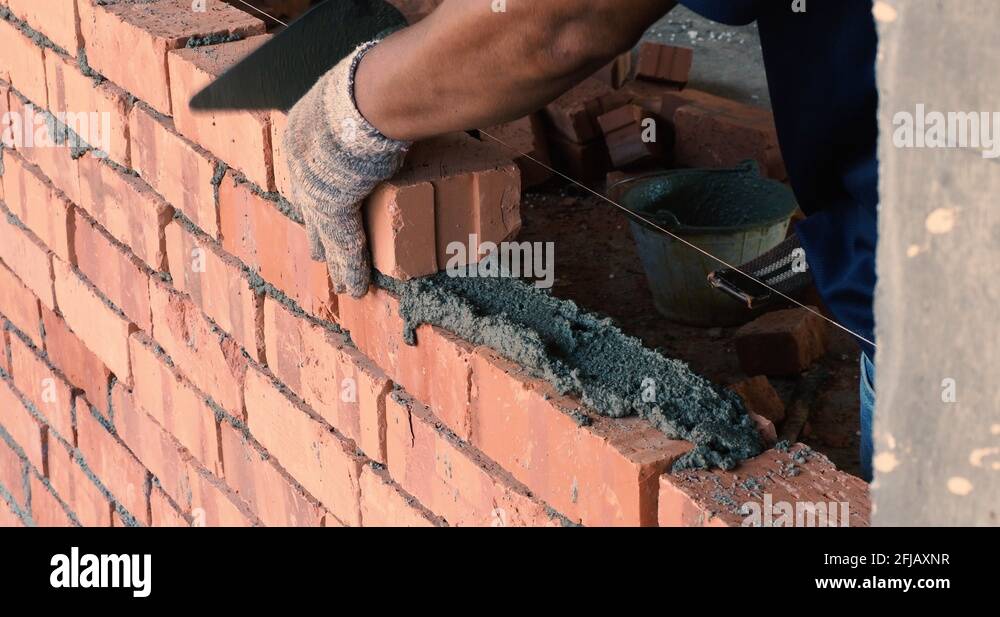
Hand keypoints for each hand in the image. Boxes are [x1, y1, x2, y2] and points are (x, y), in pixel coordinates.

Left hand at [284, 40, 410, 296]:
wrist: (368, 94)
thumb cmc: (373, 81)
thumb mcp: (364, 91)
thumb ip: (376, 105)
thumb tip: (405, 97)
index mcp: (305, 125)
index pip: (310, 167)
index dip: (318, 190)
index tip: (324, 204)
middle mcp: (300, 158)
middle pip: (308, 203)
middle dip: (317, 230)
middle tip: (319, 252)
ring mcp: (312, 185)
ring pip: (323, 232)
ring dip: (334, 259)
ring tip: (340, 282)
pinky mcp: (331, 208)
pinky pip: (343, 245)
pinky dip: (351, 269)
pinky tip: (357, 289)